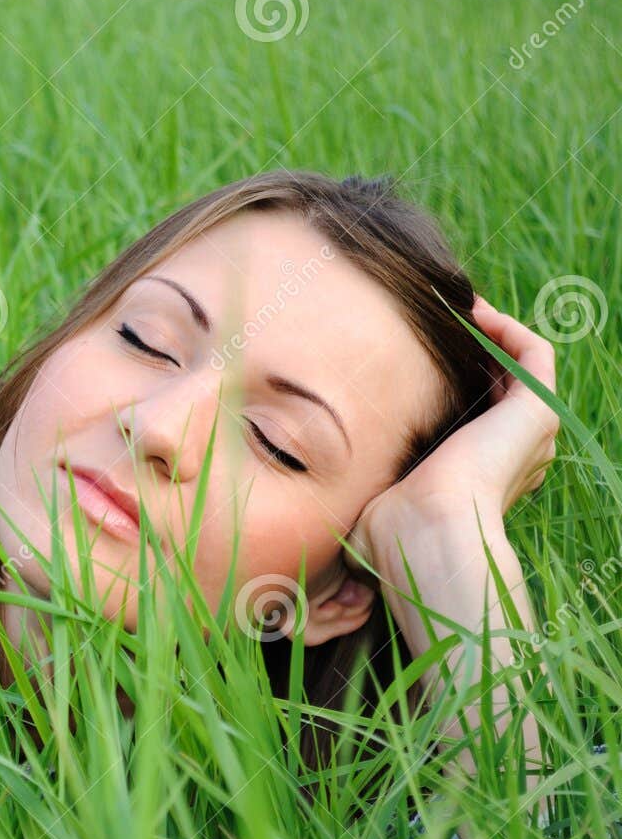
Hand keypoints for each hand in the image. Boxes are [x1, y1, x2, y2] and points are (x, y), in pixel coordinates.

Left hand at [345, 295, 558, 573]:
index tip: (411, 352)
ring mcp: (529, 431)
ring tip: (452, 306)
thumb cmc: (392, 531)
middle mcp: (511, 450)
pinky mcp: (537, 411)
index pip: (469, 412)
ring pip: (518, 364)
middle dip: (467, 348)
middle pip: (496, 383)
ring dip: (489, 331)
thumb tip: (301, 499)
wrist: (428, 532)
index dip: (446, 378)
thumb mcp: (367, 504)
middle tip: (433, 318)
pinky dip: (508, 329)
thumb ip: (352, 491)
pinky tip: (472, 313)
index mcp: (475, 473)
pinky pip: (535, 354)